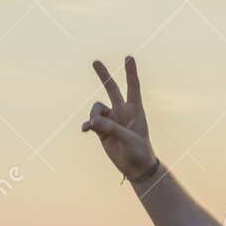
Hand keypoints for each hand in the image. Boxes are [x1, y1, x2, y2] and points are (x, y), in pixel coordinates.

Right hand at [81, 57, 155, 179]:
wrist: (135, 167)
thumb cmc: (139, 152)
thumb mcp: (129, 140)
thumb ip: (111, 129)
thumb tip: (93, 121)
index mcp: (135, 110)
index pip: (133, 87)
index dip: (131, 72)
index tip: (129, 58)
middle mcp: (122, 111)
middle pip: (112, 89)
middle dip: (103, 75)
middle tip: (95, 61)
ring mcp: (112, 119)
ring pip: (96, 109)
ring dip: (94, 117)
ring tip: (99, 129)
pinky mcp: (102, 129)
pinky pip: (91, 121)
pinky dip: (88, 124)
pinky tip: (86, 130)